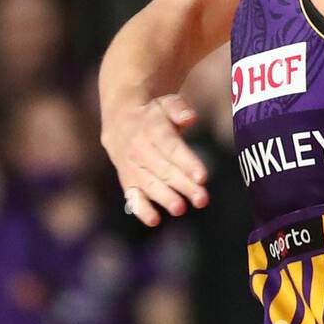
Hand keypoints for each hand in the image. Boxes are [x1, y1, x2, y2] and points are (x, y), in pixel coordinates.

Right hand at [102, 94, 208, 227]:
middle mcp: (138, 148)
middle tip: (202, 199)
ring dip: (164, 198)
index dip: (186, 161)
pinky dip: (140, 209)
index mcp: (151, 127)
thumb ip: (179, 109)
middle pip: (162, 169)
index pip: (170, 146)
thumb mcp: (167, 103)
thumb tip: (190, 118)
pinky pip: (131, 196)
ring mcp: (130, 166)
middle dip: (183, 185)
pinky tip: (154, 220)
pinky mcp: (126, 180)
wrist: (121, 117)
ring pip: (148, 184)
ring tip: (181, 209)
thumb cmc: (154, 113)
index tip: (202, 176)